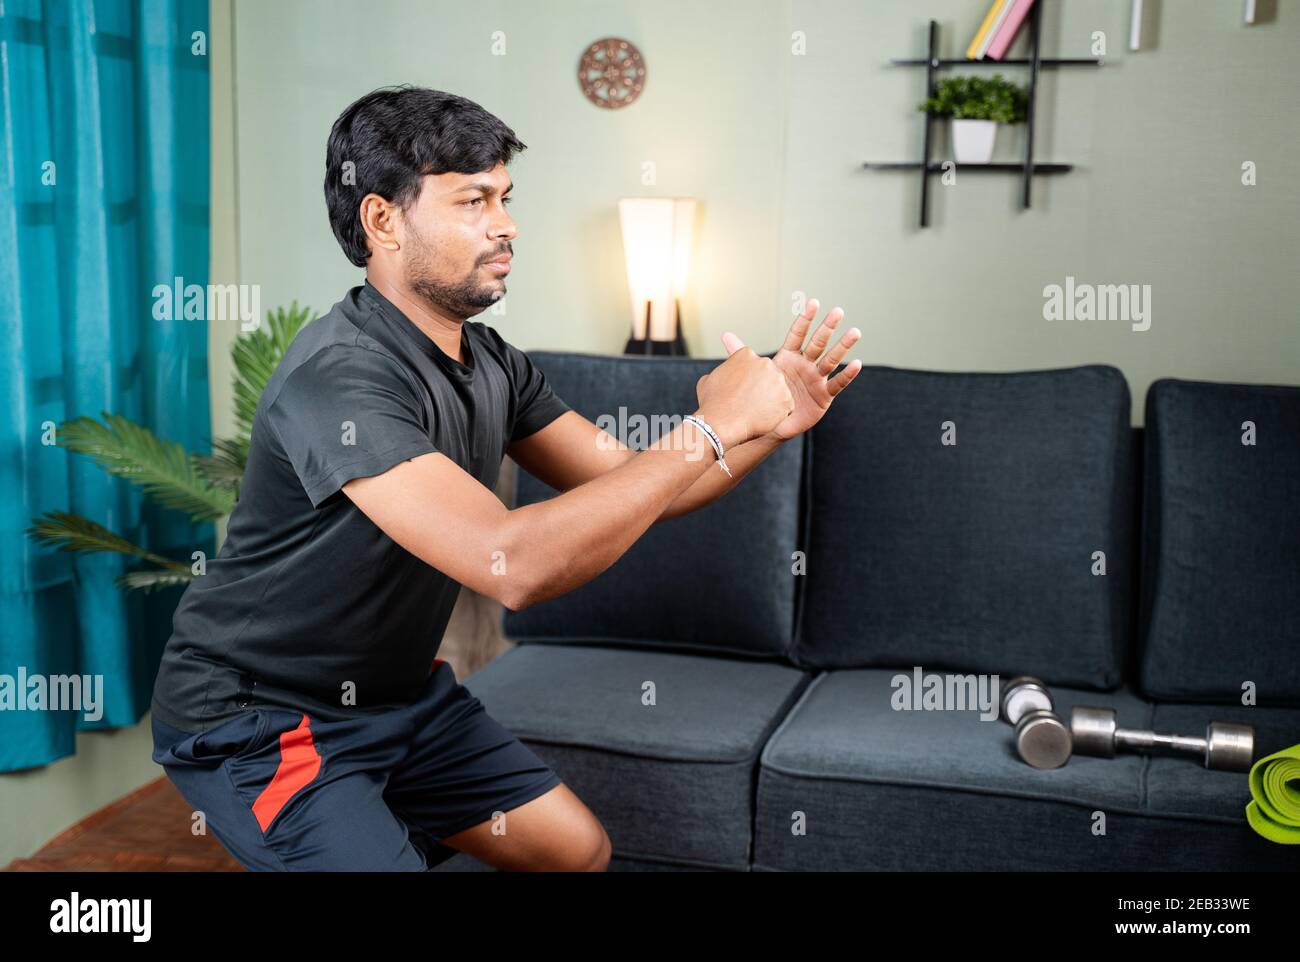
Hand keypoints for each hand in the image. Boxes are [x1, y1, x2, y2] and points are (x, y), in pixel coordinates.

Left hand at [721, 298, 861, 441]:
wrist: (768, 424)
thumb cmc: (761, 397)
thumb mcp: (752, 373)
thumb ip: (740, 353)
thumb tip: (724, 333)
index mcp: (788, 357)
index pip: (798, 335)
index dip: (805, 319)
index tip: (813, 302)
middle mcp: (805, 365)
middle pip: (817, 343)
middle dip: (827, 327)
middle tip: (838, 311)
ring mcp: (816, 379)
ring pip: (831, 360)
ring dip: (843, 346)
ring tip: (855, 332)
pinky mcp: (823, 396)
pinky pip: (836, 384)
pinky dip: (847, 375)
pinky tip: (857, 364)